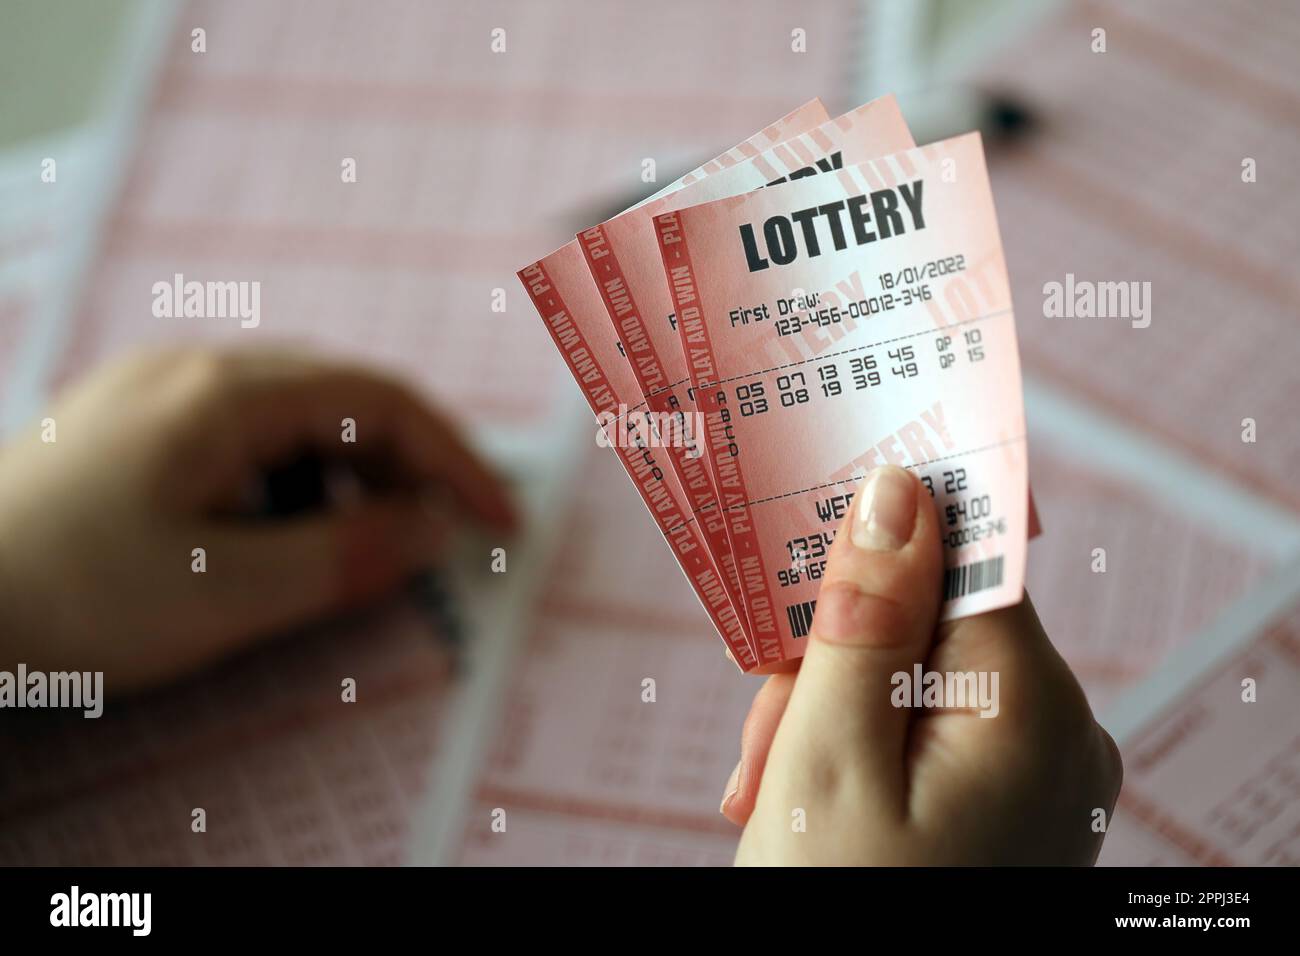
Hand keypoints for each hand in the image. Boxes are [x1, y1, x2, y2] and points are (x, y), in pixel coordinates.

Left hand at [0, 349, 515, 690]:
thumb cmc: (75, 596)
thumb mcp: (225, 593)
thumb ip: (346, 557)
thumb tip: (433, 527)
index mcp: (225, 393)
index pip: (381, 399)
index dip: (453, 458)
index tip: (498, 519)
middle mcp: (196, 368)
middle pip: (342, 398)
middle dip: (404, 466)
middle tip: (437, 538)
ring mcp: (159, 389)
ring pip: (295, 416)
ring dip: (346, 476)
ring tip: (350, 545)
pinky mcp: (134, 423)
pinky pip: (246, 436)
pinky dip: (291, 481)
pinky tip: (273, 533)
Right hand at [721, 465, 1121, 864]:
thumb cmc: (840, 903)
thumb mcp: (829, 754)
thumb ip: (867, 615)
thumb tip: (899, 492)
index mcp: (1034, 708)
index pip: (960, 558)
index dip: (873, 549)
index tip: (800, 551)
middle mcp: (1057, 734)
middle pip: (927, 625)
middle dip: (829, 661)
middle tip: (764, 734)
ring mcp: (1036, 778)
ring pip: (914, 681)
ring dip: (827, 713)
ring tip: (769, 790)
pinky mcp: (1006, 809)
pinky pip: (927, 736)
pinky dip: (857, 751)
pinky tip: (802, 801)